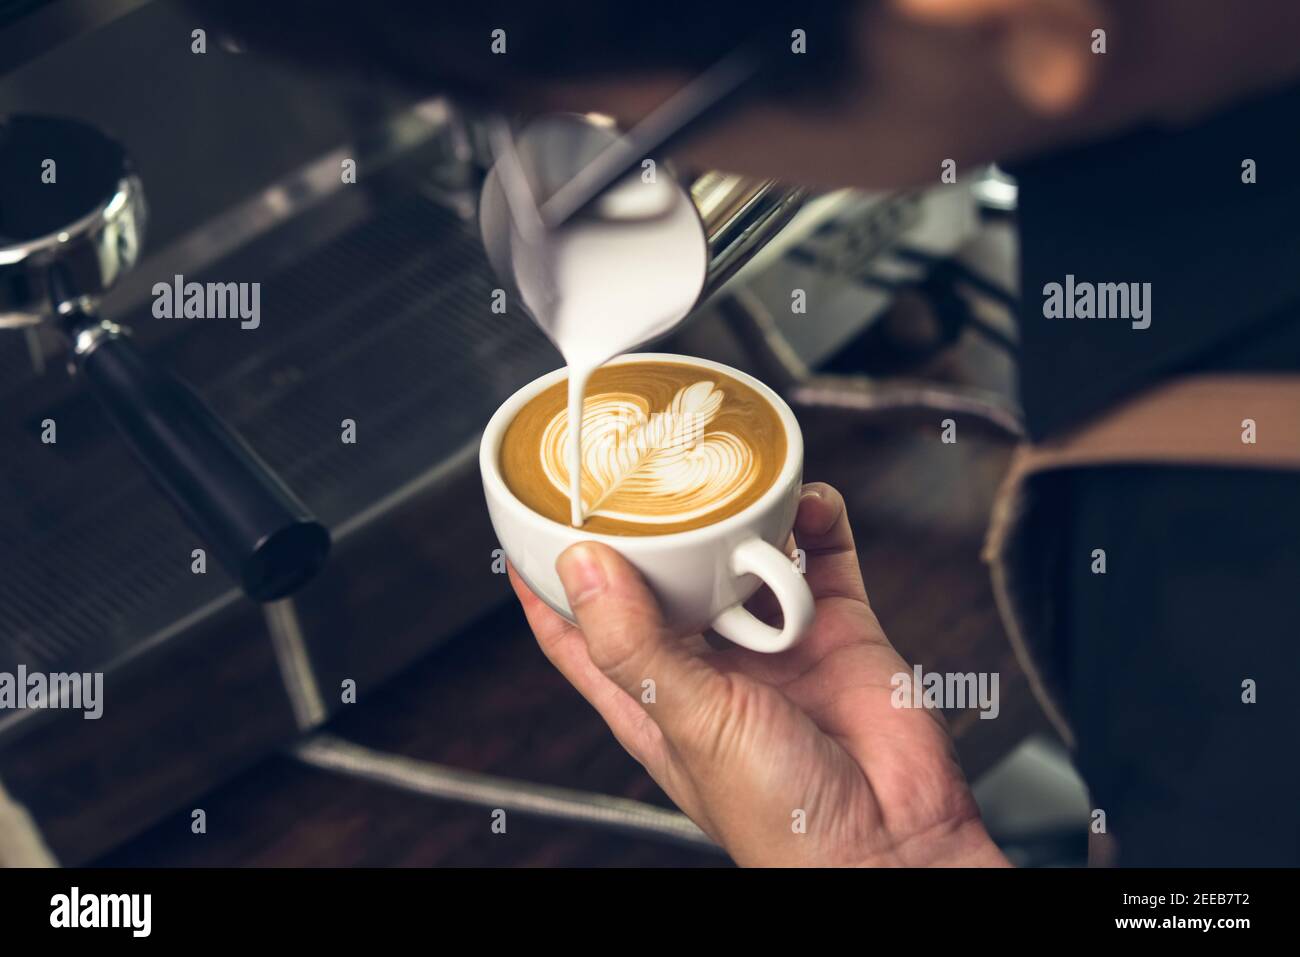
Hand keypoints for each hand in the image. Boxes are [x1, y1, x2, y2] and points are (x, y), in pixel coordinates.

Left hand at [509, 482, 1008, 866]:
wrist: (893, 844)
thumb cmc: (786, 821)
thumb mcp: (690, 724)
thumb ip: (637, 645)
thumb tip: (583, 569)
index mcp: (653, 699)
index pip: (579, 632)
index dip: (550, 583)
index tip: (528, 529)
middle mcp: (708, 665)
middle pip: (664, 578)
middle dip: (653, 530)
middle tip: (643, 475)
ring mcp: (773, 644)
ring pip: (743, 556)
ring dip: (740, 518)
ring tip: (732, 487)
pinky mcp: (836, 628)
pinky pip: (824, 555)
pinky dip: (817, 519)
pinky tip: (807, 503)